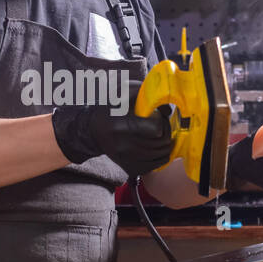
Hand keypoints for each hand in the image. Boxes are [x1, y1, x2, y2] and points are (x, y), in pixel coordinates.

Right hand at [51, 98, 173, 177]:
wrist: (93, 132)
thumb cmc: (111, 109)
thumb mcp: (124, 93)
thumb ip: (147, 94)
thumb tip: (168, 110)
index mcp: (120, 126)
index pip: (155, 128)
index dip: (160, 120)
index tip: (155, 116)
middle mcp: (123, 146)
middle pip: (161, 142)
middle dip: (166, 130)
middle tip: (161, 124)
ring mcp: (128, 159)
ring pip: (163, 153)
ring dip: (166, 142)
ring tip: (159, 134)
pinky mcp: (131, 168)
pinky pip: (159, 163)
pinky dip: (163, 154)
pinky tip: (157, 146)